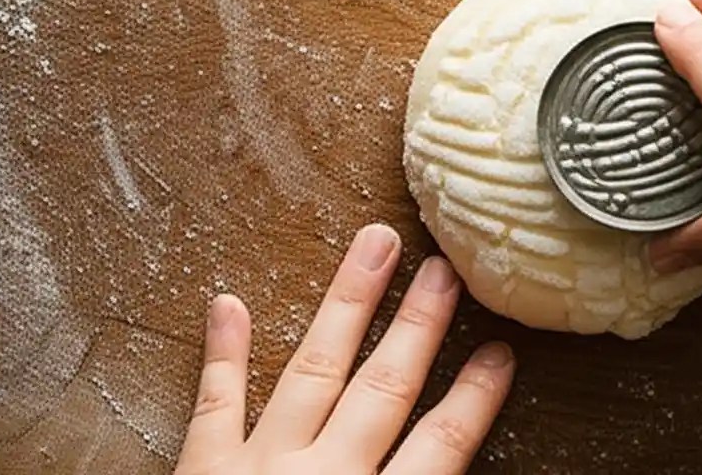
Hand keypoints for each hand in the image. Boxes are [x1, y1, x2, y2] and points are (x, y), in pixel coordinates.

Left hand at [174, 225, 514, 474]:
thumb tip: (446, 473)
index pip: (439, 448)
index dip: (475, 399)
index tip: (500, 353)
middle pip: (384, 389)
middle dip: (418, 326)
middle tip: (444, 269)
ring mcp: (257, 469)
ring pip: (314, 371)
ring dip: (347, 306)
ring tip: (373, 248)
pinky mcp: (201, 474)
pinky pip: (214, 403)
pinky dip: (224, 353)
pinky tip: (229, 302)